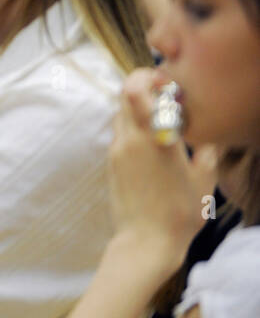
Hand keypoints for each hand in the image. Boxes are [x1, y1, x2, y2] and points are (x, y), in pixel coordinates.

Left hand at [108, 68, 219, 271]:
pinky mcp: (110, 163)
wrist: (146, 241)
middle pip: (123, 96)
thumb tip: (208, 138)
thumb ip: (206, 151)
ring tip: (159, 123)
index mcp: (156, 138)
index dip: (145, 77)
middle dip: (141, 88)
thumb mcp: (204, 180)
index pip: (136, 90)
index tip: (164, 82)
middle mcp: (131, 139)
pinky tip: (150, 145)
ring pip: (119, 114)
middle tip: (163, 97)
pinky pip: (118, 134)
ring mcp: (117, 151)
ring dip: (135, 110)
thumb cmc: (180, 213)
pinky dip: (131, 129)